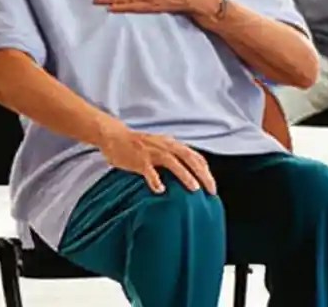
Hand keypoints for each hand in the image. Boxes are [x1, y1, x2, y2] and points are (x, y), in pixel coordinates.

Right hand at [98, 124, 216, 194]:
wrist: (115, 137)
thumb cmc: (140, 146)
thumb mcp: (161, 148)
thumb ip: (174, 158)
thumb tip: (189, 175)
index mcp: (173, 144)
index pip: (196, 157)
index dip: (206, 171)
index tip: (212, 186)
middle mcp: (167, 146)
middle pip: (190, 159)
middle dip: (203, 175)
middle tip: (211, 190)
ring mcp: (153, 152)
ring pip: (173, 163)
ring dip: (185, 176)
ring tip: (194, 189)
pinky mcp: (139, 160)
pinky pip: (149, 171)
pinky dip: (155, 180)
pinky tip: (160, 190)